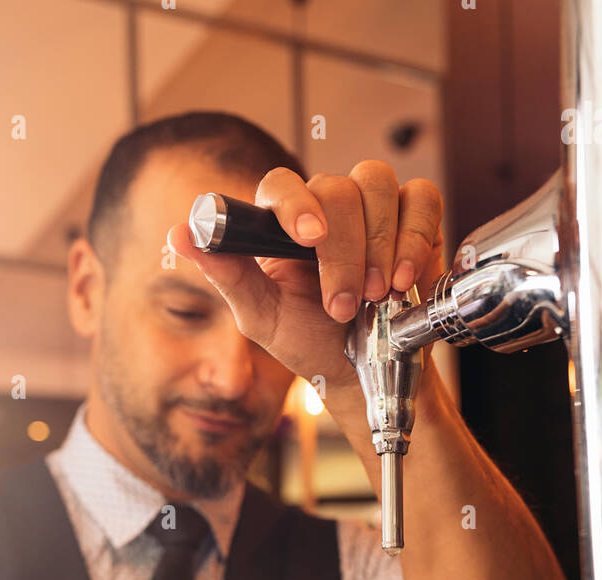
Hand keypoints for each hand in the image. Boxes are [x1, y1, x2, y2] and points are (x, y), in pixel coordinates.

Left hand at [170, 161, 443, 391]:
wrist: (365, 374)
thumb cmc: (311, 344)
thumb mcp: (262, 318)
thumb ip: (226, 275)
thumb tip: (179, 234)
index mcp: (284, 222)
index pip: (283, 183)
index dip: (296, 203)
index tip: (308, 237)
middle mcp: (328, 205)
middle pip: (338, 189)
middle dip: (344, 253)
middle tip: (345, 305)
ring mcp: (373, 207)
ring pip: (378, 185)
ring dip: (380, 244)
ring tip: (379, 296)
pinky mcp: (415, 218)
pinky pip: (422, 199)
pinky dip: (415, 236)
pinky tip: (405, 278)